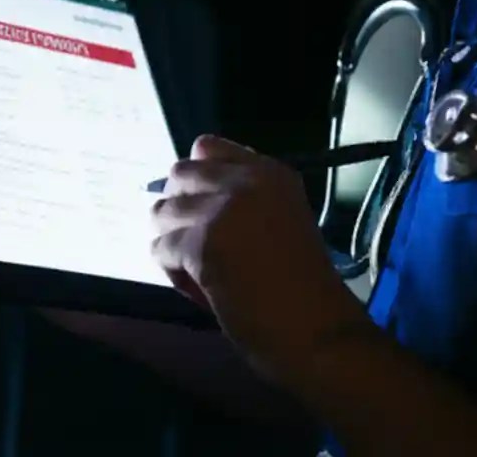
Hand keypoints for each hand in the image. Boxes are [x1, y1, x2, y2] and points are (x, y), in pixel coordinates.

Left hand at [152, 135, 371, 382]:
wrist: (317, 329)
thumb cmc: (304, 287)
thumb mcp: (282, 220)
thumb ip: (244, 202)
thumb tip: (189, 201)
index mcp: (270, 172)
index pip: (207, 148)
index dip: (197, 180)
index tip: (207, 211)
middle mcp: (245, 180)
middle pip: (179, 174)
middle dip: (179, 208)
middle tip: (196, 242)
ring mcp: (222, 210)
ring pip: (161, 212)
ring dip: (172, 242)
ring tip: (198, 270)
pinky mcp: (201, 244)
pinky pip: (160, 249)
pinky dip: (172, 273)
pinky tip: (201, 289)